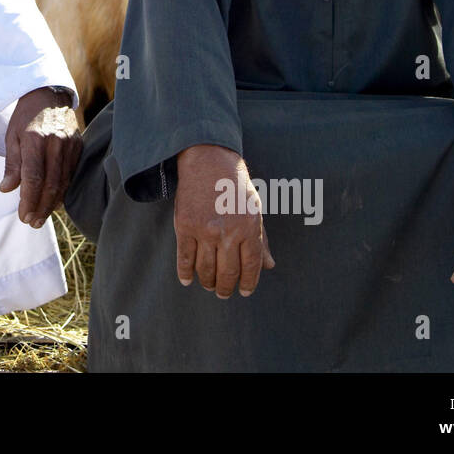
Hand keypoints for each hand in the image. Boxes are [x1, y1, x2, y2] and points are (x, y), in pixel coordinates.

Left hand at [0, 87, 80, 227]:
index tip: (23, 215)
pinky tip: (54, 202)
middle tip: (32, 222)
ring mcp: (70, 145)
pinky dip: (63, 191)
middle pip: (51, 184)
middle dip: (41, 207)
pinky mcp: (78, 147)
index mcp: (35, 139)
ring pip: (63, 182)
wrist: (49, 95)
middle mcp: (55, 143)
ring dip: (52, 203)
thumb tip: (6, 189)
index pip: (34, 177)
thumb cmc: (26, 117)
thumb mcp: (12, 137)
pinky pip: (71, 174)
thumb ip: (12, 164)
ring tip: (41, 217)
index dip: (29, 199)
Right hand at [174, 144, 274, 297]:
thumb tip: (269, 266)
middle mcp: (227, 231)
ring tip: (209, 285)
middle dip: (226, 288)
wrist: (208, 161)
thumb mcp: (254, 210)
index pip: (251, 266)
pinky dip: (185, 273)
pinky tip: (188, 280)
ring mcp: (204, 230)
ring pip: (206, 269)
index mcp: (249, 227)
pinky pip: (184, 258)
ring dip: (207, 282)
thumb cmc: (235, 186)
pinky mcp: (185, 226)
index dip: (248, 283)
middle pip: (227, 272)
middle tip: (224, 293)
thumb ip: (261, 240)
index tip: (244, 291)